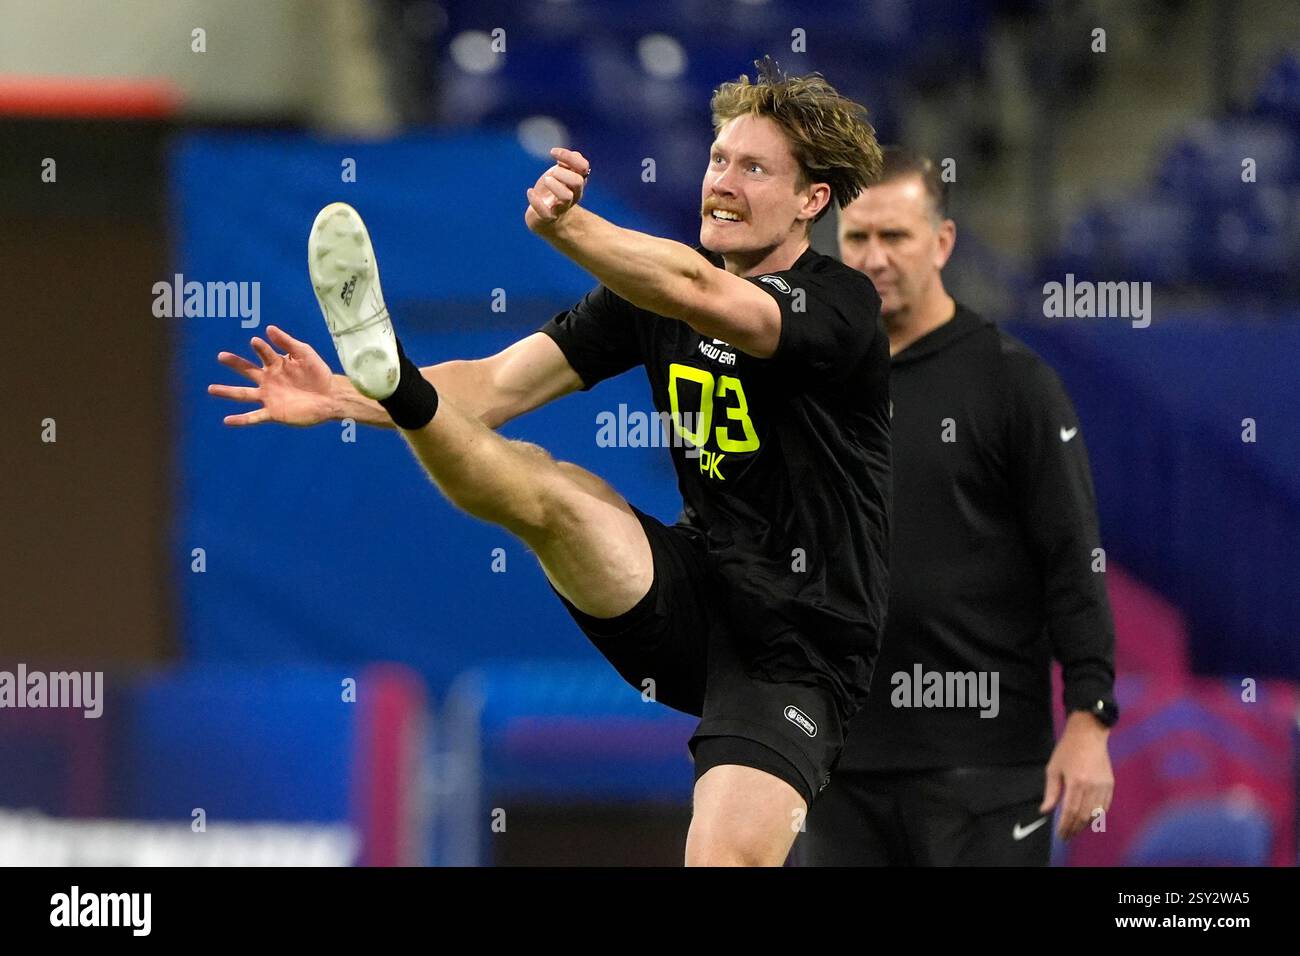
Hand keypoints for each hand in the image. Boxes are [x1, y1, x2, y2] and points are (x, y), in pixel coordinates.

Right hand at [208, 325, 336, 425]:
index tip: (255, 342)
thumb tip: (268, 328)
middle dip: (234, 363)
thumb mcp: (304, 354)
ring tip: (211, 389)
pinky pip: (254, 416)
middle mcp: (269, 380)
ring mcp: (269, 396)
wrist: (331, 398)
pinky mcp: (274, 413)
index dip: (260, 347)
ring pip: (243, 394)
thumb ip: (287, 342)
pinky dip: (241, 419)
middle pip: (246, 370)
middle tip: (221, 356)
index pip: (263, 353)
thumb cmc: (319, 374)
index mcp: (276, 364)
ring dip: (227, 392)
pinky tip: (227, 420)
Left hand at [525, 147, 590, 231]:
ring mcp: (562, 207)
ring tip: (545, 181)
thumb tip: (572, 155)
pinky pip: (546, 213)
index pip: (583, 167)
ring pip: (566, 196)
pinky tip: (530, 192)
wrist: (543, 216)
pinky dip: (536, 201)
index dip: (569, 157)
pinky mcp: (549, 218)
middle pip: (577, 181)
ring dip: (554, 185)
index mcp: (577, 182)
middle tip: (551, 174)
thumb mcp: (559, 173)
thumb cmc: (552, 190)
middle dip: (562, 173)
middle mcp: (574, 195)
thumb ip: (567, 163)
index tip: (552, 152)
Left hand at [1040, 711, 1114, 839]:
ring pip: (1096, 814)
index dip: (1065, 825)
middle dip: (1074, 828)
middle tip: (1067, 835)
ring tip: (1075, 829)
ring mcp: (1103, 786)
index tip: (1060, 834)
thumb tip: (1046, 811)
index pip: (1070, 811)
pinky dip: (1097, 816)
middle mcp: (1092, 786)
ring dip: (1085, 825)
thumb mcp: (1053, 769)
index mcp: (1076, 782)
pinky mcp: (1110, 784)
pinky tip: (1088, 819)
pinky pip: (1105, 806)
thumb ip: (1051, 792)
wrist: (1088, 734)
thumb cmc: (1067, 750)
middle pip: (1084, 816)